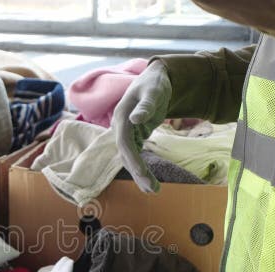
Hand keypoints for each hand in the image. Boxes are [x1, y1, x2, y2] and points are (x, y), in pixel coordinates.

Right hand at [113, 60, 172, 192]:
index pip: (124, 143)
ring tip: (153, 190)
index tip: (143, 174)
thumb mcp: (153, 91)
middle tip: (153, 189)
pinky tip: (150, 181)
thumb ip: (145, 105)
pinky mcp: (134, 136)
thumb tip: (136, 119)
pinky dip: (142, 167)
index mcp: (121, 117)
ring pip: (129, 157)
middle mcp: (120, 127)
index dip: (132, 159)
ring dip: (139, 174)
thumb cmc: (154, 83)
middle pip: (126, 154)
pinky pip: (135, 155)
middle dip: (138, 172)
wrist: (154, 79)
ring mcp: (126, 132)